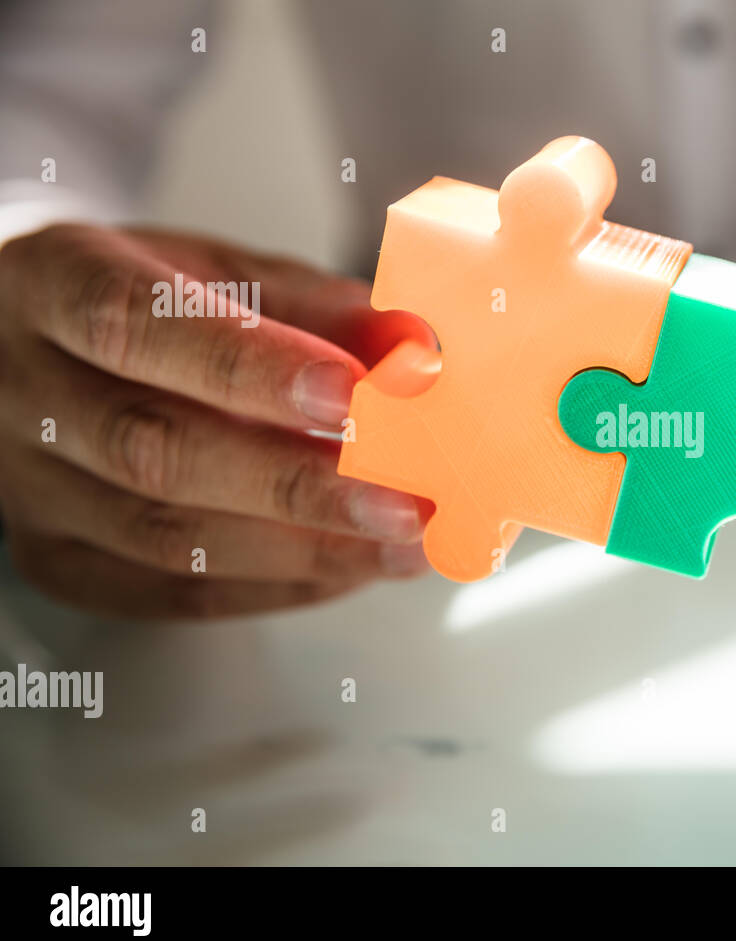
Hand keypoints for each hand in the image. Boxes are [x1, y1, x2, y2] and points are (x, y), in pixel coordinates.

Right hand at [0, 224, 436, 616]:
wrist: (38, 355)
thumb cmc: (151, 306)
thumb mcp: (223, 271)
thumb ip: (315, 307)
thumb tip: (414, 347)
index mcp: (54, 284)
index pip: (138, 326)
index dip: (248, 365)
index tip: (353, 393)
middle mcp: (22, 390)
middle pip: (154, 451)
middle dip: (296, 485)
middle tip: (405, 501)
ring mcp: (29, 488)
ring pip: (165, 537)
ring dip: (303, 551)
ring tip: (404, 545)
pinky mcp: (57, 559)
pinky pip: (171, 592)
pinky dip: (276, 586)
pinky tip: (353, 568)